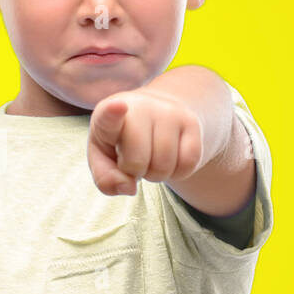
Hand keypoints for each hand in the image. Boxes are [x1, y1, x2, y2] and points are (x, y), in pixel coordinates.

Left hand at [86, 86, 206, 196]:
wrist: (155, 115)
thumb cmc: (120, 141)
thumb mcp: (102, 158)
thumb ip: (105, 178)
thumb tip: (129, 188)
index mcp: (108, 112)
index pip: (109, 114)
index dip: (112, 113)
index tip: (117, 106)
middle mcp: (140, 106)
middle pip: (138, 161)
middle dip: (135, 172)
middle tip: (133, 159)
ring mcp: (168, 111)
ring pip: (164, 165)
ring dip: (156, 175)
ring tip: (150, 158)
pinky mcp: (191, 121)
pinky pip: (188, 163)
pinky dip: (178, 173)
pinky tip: (170, 159)